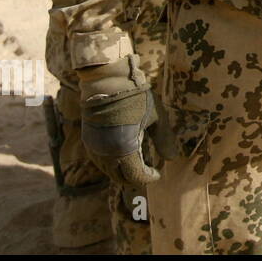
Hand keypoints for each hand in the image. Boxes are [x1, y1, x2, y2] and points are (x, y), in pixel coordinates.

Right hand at [78, 54, 160, 187]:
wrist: (107, 81)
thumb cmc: (136, 98)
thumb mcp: (156, 118)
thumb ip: (164, 140)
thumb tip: (172, 159)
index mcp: (124, 150)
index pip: (136, 176)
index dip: (148, 178)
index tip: (158, 174)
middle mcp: (106, 153)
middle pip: (120, 178)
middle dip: (135, 179)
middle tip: (148, 173)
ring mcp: (95, 148)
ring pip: (108, 171)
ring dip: (122, 173)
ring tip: (136, 167)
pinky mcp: (89, 140)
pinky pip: (100, 161)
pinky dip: (111, 164)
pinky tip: (121, 158)